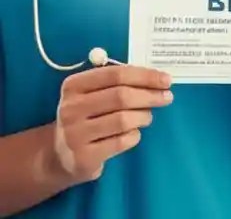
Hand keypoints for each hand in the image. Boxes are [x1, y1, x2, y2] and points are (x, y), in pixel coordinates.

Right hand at [51, 66, 172, 184]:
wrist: (62, 155)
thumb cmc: (87, 116)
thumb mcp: (93, 94)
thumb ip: (119, 82)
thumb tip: (158, 79)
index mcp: (73, 86)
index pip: (116, 74)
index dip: (145, 75)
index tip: (166, 80)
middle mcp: (70, 109)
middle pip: (122, 96)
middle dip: (150, 95)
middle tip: (167, 97)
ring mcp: (74, 134)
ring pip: (124, 120)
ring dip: (144, 116)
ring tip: (146, 117)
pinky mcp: (84, 157)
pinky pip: (122, 142)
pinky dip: (134, 135)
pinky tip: (132, 133)